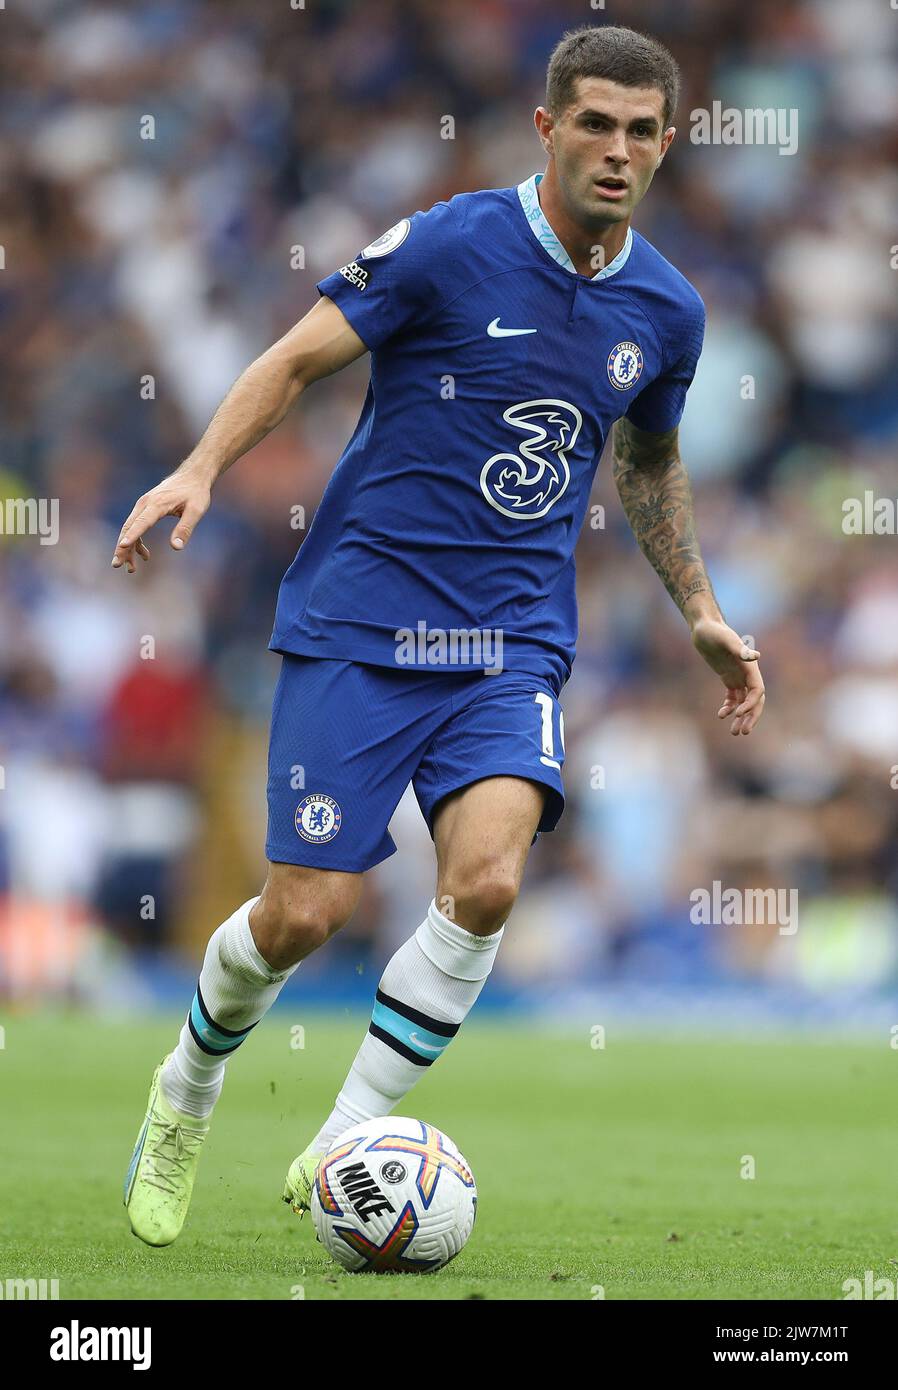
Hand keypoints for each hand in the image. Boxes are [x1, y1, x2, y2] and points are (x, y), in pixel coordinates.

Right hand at [112, 465, 211, 572]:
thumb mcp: (196, 510)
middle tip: (117, 566)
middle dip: (122, 548)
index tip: (122, 546)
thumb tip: (176, 547)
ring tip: (131, 568)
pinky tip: (145, 555)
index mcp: (157, 504)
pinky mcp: (145, 508)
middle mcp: (145, 504)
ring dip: (128, 548)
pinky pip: (136, 526)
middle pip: (129, 527)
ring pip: (129, 528)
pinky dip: (137, 541)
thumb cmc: (195, 493)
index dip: (132, 535)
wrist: (192, 476)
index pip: (142, 522)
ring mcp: (143, 505)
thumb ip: (185, 528)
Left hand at [690, 617, 765, 735]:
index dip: (751, 704)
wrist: (704, 627)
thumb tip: (755, 656)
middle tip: (742, 732)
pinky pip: (733, 697)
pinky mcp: (728, 678)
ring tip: (734, 733)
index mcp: (749, 666)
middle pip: (755, 700)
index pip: (757, 690)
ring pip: (744, 702)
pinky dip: (729, 707)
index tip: (738, 714)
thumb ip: (739, 649)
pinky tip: (721, 715)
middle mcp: (747, 673)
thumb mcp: (725, 639)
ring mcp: (738, 676)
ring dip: (741, 717)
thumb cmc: (713, 631)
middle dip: (751, 716)